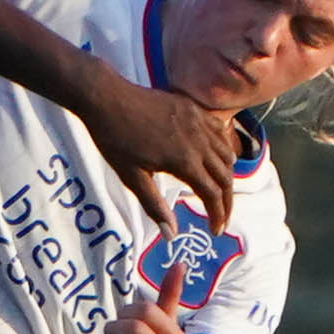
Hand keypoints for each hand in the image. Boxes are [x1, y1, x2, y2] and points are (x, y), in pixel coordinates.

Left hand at [82, 70, 237, 231]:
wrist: (106, 98)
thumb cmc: (115, 139)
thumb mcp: (132, 177)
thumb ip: (155, 206)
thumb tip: (171, 235)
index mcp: (183, 160)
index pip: (212, 193)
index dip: (217, 215)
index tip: (216, 231)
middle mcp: (197, 140)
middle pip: (225, 176)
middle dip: (226, 201)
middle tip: (221, 218)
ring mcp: (197, 121)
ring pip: (226, 154)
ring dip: (227, 176)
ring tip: (219, 192)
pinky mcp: (192, 109)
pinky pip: (218, 131)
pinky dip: (224, 148)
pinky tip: (217, 158)